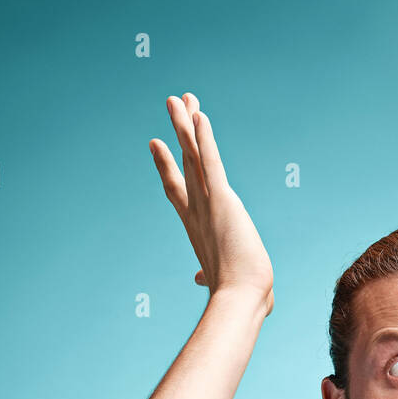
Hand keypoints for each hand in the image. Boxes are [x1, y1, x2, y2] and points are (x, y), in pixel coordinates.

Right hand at [149, 93, 273, 315]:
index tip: (158, 145)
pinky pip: (211, 161)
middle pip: (184, 163)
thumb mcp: (222, 281)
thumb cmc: (238, 299)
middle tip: (173, 105)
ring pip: (193, 156)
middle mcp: (197, 212)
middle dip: (180, 132)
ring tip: (178, 97)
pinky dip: (205, 137)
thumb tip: (199, 279)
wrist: (240, 301)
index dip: (168, 166)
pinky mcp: (223, 200)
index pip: (179, 190)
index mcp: (198, 229)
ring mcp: (208, 204)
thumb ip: (208, 275)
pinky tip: (199, 113)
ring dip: (186, 124)